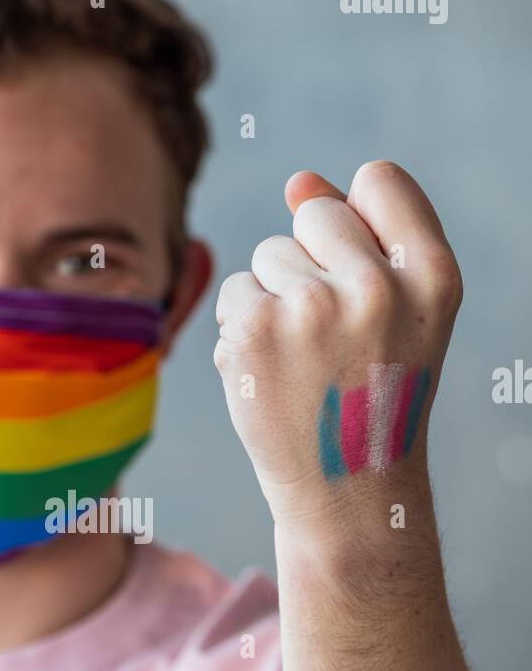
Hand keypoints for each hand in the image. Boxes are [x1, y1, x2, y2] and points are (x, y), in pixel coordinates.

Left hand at [214, 161, 462, 539]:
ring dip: (276, 300)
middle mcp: (378, 287)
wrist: (346, 491)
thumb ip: (359, 235)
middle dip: (313, 263)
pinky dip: (244, 332)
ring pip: (269, 255)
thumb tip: (298, 179)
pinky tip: (273, 375)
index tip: (361, 275)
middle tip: (334, 338)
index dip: (360, 220)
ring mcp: (313, 307)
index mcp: (432, 277)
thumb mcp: (398, 314)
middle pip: (315, 212)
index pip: (381, 180)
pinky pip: (236, 293)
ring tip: (305, 363)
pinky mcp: (256, 330)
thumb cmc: (372, 394)